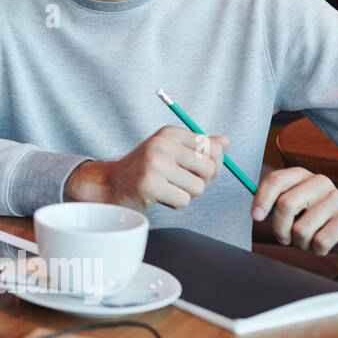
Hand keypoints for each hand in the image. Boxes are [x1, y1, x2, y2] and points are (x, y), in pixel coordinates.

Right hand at [64, 126, 227, 210]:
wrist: (110, 185)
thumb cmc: (145, 170)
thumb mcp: (171, 152)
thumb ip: (198, 147)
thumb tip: (226, 142)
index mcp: (169, 133)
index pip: (212, 147)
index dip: (213, 165)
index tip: (197, 171)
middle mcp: (162, 144)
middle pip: (209, 168)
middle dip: (201, 182)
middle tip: (182, 183)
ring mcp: (154, 164)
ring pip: (198, 187)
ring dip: (187, 194)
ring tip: (169, 189)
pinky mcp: (149, 184)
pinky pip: (183, 201)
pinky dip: (175, 204)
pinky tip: (161, 197)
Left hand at [252, 167, 337, 255]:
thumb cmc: (315, 218)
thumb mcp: (294, 207)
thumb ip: (274, 205)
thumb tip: (256, 211)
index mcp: (301, 176)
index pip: (275, 180)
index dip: (261, 199)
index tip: (256, 217)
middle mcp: (320, 182)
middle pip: (285, 205)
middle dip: (279, 228)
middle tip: (284, 238)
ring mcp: (337, 199)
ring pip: (301, 229)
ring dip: (300, 243)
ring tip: (308, 240)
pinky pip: (320, 241)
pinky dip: (316, 249)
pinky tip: (323, 244)